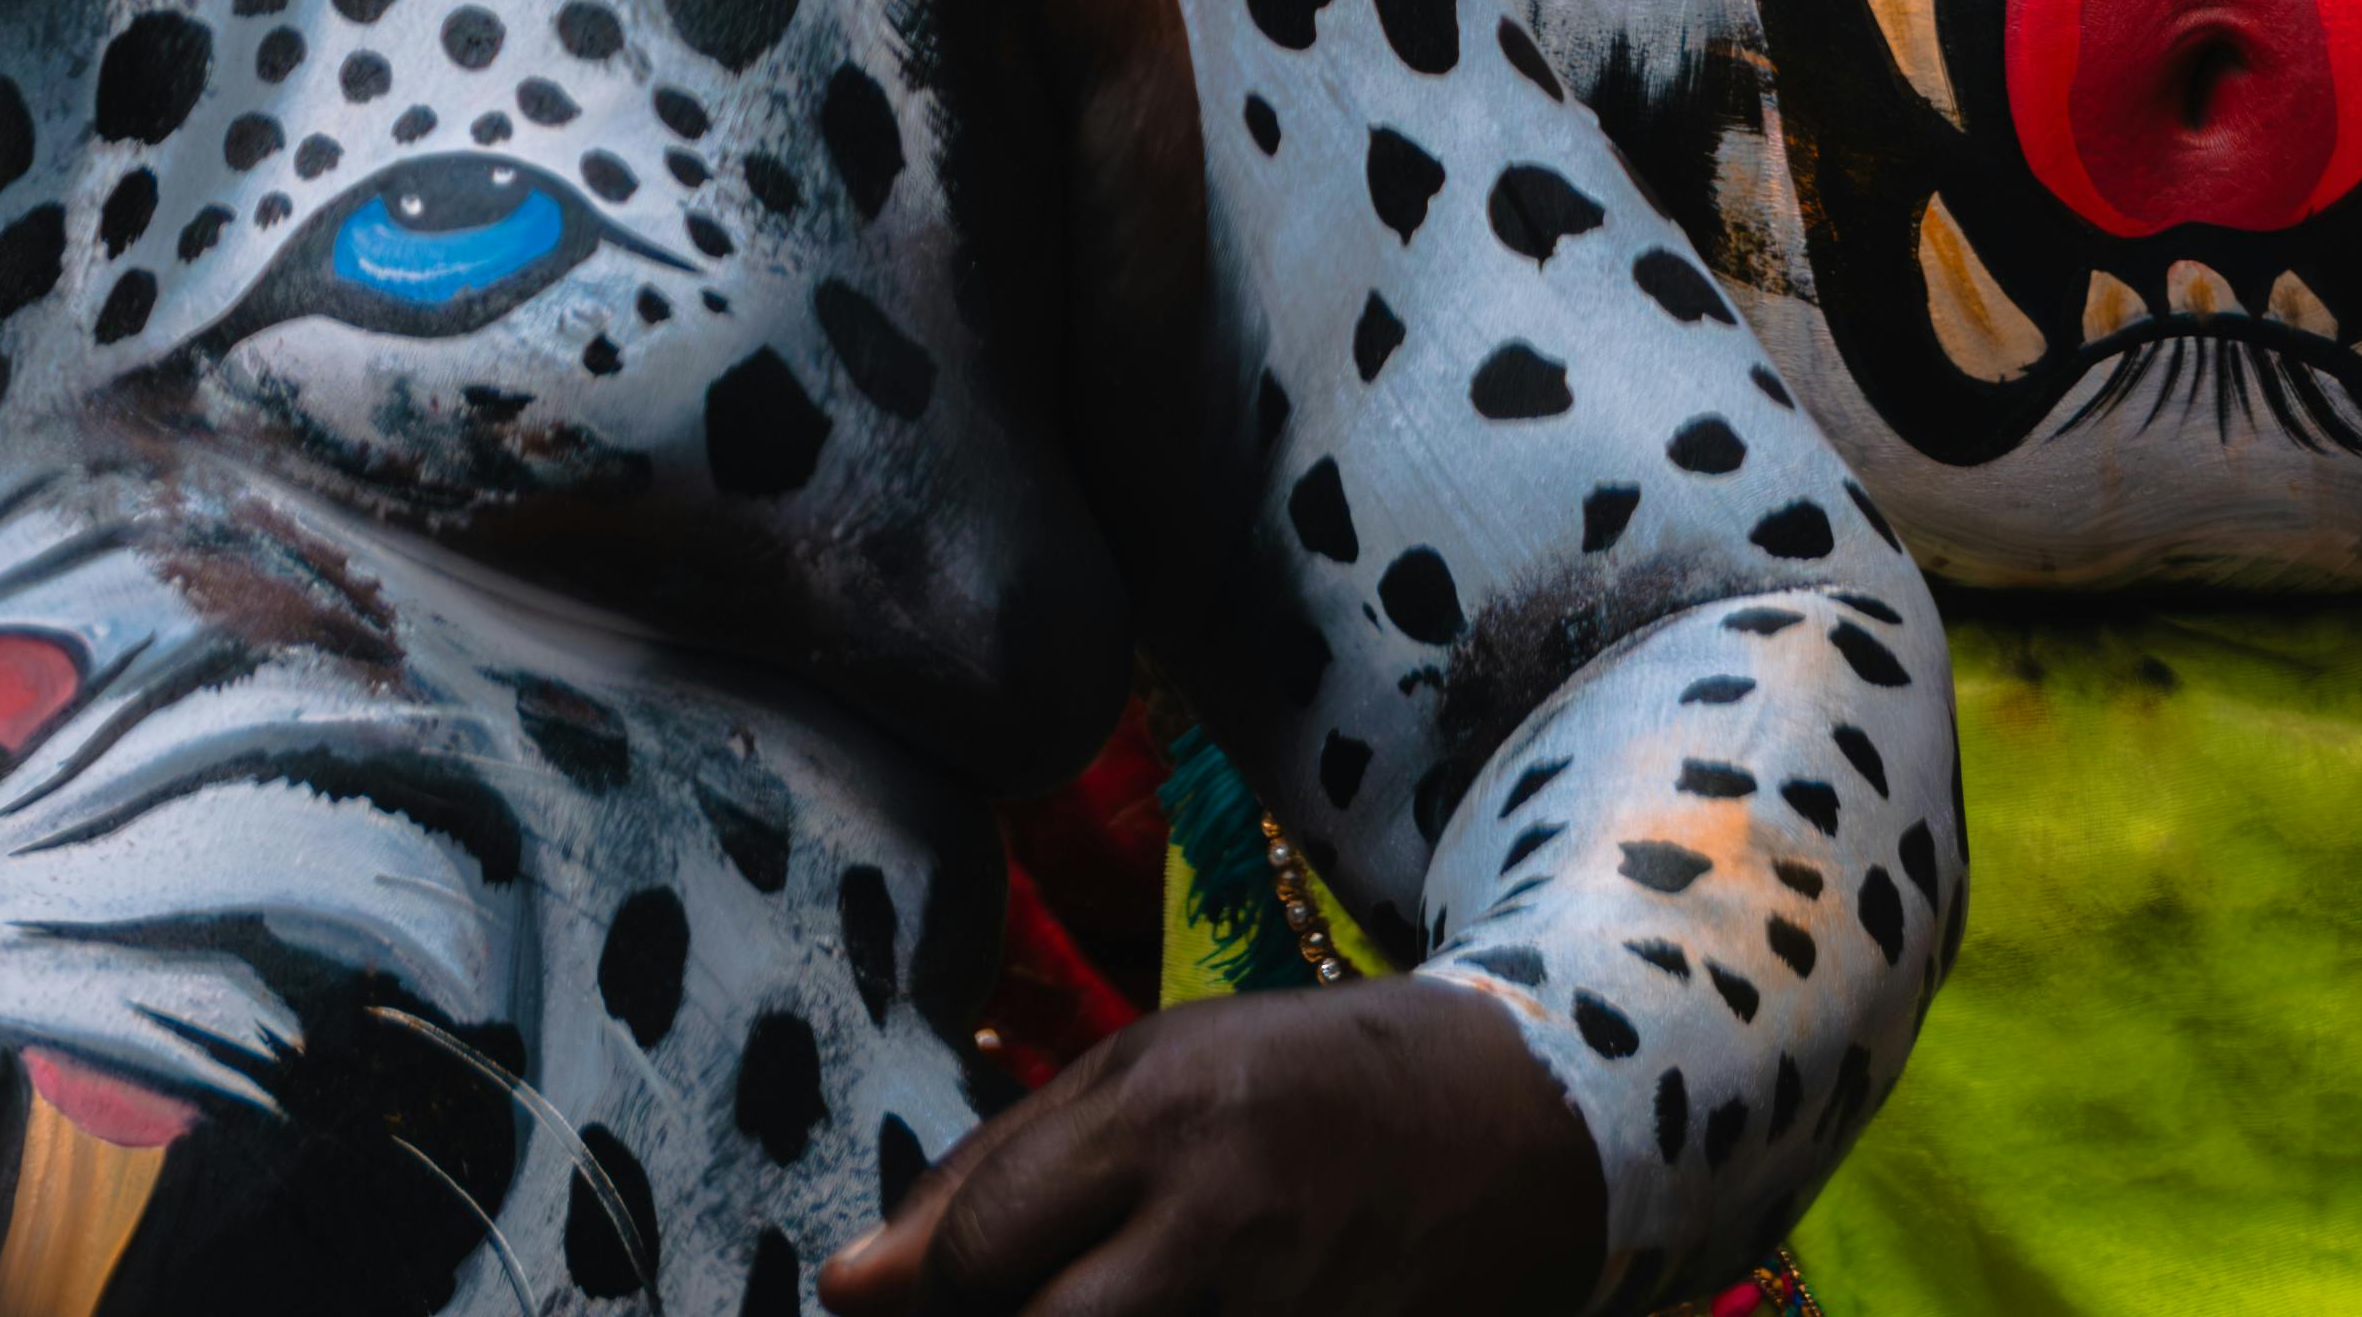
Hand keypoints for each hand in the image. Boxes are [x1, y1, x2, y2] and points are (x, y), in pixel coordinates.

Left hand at [820, 979, 1602, 1316]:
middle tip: (1014, 1313)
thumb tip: (845, 1289)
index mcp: (1160, 1107)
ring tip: (1098, 1302)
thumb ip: (996, 1168)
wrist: (1515, 1121)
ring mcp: (1283, 1309)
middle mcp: (1218, 1213)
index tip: (936, 1298)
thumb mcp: (1149, 1069)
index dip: (931, 1296)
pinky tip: (1169, 1314)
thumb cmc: (1301, 1083)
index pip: (977, 1245)